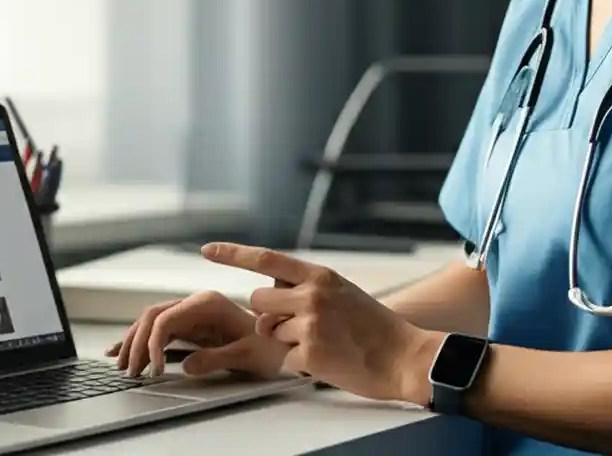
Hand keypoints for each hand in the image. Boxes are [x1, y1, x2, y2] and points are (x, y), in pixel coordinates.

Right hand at [104, 290, 290, 378]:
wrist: (282, 341)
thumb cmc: (269, 346)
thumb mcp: (248, 355)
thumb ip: (217, 358)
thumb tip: (185, 367)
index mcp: (208, 303)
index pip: (166, 318)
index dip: (153, 343)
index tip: (155, 369)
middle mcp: (196, 303)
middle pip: (153, 317)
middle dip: (137, 342)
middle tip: (130, 371)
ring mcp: (191, 313)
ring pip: (152, 322)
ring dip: (134, 342)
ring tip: (123, 366)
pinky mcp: (190, 326)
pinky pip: (159, 331)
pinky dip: (141, 341)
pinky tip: (123, 350)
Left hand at [203, 242, 440, 403]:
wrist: (404, 356)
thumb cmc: (373, 326)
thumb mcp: (341, 292)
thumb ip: (305, 288)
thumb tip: (269, 291)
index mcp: (319, 276)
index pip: (266, 258)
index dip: (233, 254)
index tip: (207, 249)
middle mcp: (311, 295)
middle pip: (258, 299)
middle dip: (267, 313)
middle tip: (296, 324)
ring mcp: (309, 325)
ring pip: (269, 330)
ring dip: (286, 339)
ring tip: (323, 342)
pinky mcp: (309, 354)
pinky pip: (284, 357)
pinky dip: (300, 362)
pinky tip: (328, 359)